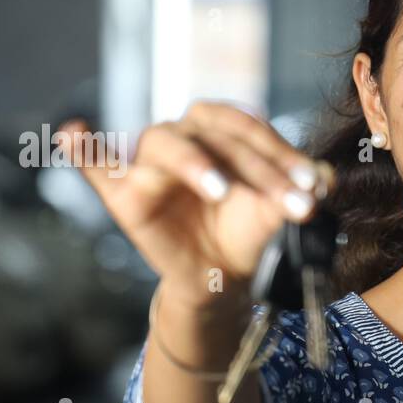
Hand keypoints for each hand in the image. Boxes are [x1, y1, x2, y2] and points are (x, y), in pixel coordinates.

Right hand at [60, 102, 333, 309]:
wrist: (226, 275)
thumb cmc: (249, 230)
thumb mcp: (278, 211)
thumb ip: (302, 189)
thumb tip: (329, 177)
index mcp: (221, 131)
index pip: (248, 127)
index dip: (280, 152)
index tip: (312, 184)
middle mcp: (186, 136)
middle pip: (214, 134)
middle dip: (256, 166)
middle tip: (289, 200)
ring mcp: (151, 162)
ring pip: (166, 145)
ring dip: (192, 161)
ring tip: (220, 189)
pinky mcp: (123, 193)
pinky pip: (95, 165)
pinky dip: (82, 149)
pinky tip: (73, 134)